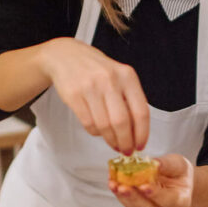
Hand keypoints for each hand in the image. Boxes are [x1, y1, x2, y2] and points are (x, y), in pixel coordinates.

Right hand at [40, 38, 149, 154]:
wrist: (65, 56)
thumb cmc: (96, 70)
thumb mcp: (118, 76)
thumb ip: (129, 99)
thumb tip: (137, 132)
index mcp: (127, 76)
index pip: (141, 111)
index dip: (142, 133)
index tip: (140, 145)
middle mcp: (110, 80)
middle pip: (122, 122)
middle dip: (125, 142)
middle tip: (126, 150)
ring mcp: (91, 87)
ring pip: (104, 126)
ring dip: (111, 140)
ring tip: (113, 143)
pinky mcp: (74, 95)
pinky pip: (88, 123)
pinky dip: (95, 132)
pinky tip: (98, 131)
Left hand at [108, 153, 192, 206]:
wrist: (177, 179)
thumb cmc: (180, 173)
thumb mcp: (179, 164)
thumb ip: (168, 165)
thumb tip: (154, 163)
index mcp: (180, 201)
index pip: (167, 200)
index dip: (155, 194)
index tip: (144, 186)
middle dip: (133, 197)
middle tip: (122, 187)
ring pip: (135, 206)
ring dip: (122, 195)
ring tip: (113, 183)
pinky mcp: (139, 206)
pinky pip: (128, 201)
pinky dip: (119, 191)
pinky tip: (113, 180)